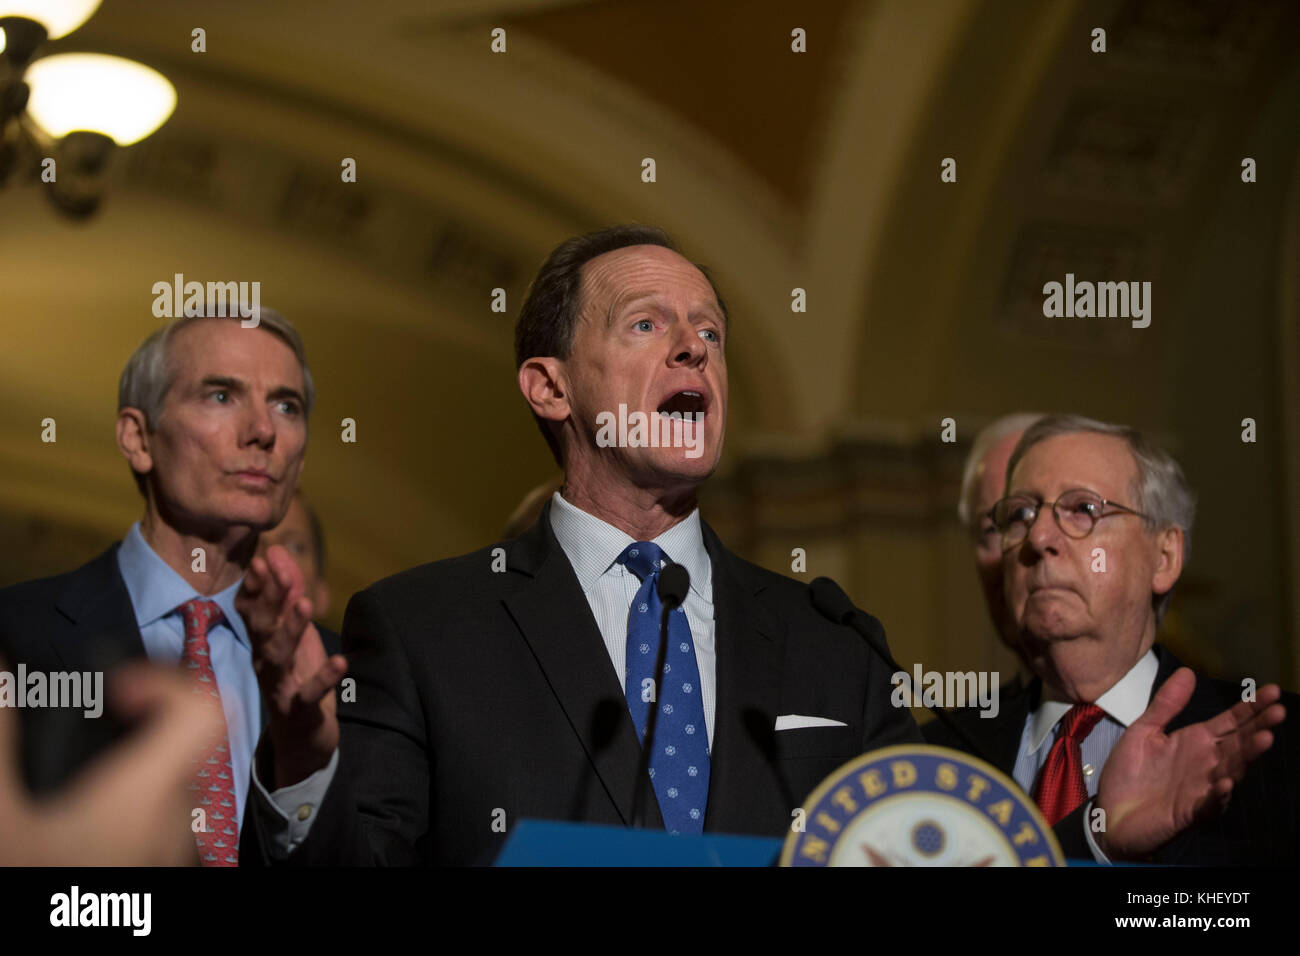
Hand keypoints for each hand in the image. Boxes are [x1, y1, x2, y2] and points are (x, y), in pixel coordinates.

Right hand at [0, 660, 224, 864]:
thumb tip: (1, 670)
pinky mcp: (151, 876)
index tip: (115, 688)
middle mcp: (172, 825)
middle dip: (133, 727)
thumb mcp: (0, 808)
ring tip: (70, 775)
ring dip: (127, 770)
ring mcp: (167, 857)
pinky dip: (125, 807)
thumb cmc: (26, 869)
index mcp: (146, 795)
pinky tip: (74, 816)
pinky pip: (154, 827)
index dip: (166, 682)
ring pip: (166, 791)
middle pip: (178, 748)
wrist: (36, 943)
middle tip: (84, 724)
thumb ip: (2, 733)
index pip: (203, 711)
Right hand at [237, 545, 346, 787]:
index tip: (261, 558)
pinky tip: (341, 661)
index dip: (255, 586)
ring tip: (305, 604)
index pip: (251, 610)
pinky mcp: (300, 711)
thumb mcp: (297, 633)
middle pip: (261, 628)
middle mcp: (265, 663)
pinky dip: (324, 678)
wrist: (303, 739)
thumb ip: (288, 594)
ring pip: (278, 657)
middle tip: (281, 573)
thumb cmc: (299, 677)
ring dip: (290, 629)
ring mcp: (280, 688)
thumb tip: (277, 551)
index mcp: (262, 643)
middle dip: (269, 599)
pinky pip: (310, 694)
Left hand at [1094, 667, 1284, 859]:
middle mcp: (1207, 764)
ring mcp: (1202, 788)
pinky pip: (1209, 804)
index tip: (1270, 690)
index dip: (1250, 707)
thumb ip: (1166, 705)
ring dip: (1248, 756)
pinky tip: (1225, 783)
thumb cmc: (1130, 773)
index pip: (1231, 722)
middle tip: (1279, 711)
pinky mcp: (1190, 812)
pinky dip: (1218, 794)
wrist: (1110, 813)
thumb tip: (1188, 671)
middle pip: (1239, 742)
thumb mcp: (1144, 731)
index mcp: (1196, 742)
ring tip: (1265, 738)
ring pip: (1232, 770)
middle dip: (1260, 726)